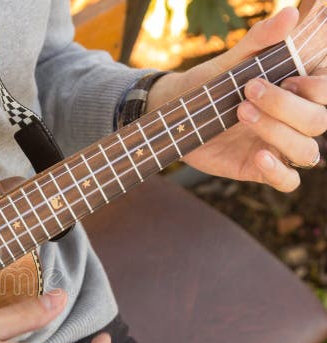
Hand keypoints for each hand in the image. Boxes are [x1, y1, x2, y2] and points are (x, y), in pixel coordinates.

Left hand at [146, 7, 326, 191]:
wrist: (174, 113)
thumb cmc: (208, 84)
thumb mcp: (231, 61)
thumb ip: (261, 40)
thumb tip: (290, 14)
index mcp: (299, 90)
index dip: (318, 88)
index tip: (288, 78)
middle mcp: (296, 119)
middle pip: (319, 121)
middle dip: (286, 107)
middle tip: (248, 91)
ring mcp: (280, 145)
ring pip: (307, 150)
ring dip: (277, 132)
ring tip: (241, 114)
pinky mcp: (261, 168)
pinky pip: (288, 181)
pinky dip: (279, 171)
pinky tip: (259, 155)